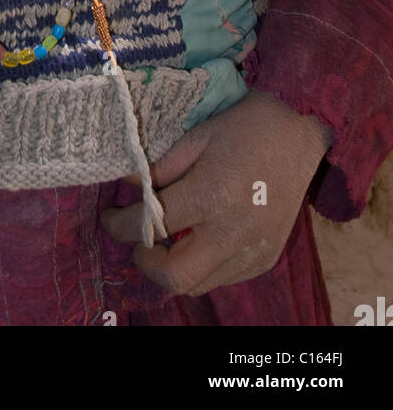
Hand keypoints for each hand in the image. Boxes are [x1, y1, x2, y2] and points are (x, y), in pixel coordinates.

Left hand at [100, 89, 330, 295]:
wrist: (301, 131)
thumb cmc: (246, 125)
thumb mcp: (197, 135)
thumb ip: (160, 167)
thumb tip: (127, 186)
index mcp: (212, 194)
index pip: (152, 225)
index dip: (120, 225)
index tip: (109, 216)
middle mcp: (233, 232)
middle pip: (175, 276)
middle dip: (146, 262)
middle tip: (138, 239)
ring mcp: (253, 251)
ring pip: (198, 285)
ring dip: (174, 267)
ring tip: (166, 239)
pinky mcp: (265, 259)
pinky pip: (222, 278)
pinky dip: (202, 266)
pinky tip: (197, 239)